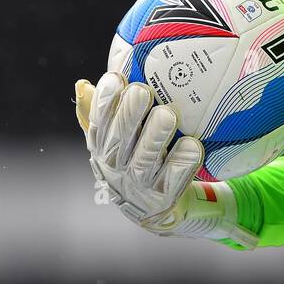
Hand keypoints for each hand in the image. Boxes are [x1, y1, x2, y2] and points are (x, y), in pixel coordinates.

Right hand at [75, 72, 256, 248]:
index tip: (115, 78)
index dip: (104, 101)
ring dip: (155, 137)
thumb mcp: (117, 135)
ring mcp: (138, 186)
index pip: (97, 123)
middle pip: (119, 141)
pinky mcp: (162, 198)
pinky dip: (182, 163)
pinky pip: (173, 180)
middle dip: (129, 115)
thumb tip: (90, 77)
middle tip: (142, 91)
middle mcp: (115, 168)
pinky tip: (193, 145)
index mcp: (102, 148)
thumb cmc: (136, 157)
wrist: (156, 207)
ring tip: (167, 114)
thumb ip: (105, 106)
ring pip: (144, 161)